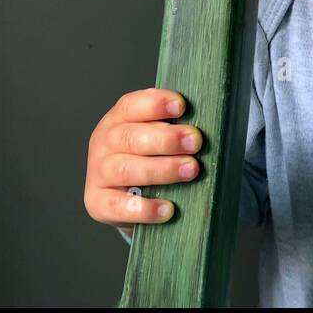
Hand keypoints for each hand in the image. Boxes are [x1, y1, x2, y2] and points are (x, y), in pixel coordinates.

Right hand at [83, 88, 201, 238]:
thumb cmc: (152, 157)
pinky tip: (168, 208)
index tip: (181, 106)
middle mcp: (104, 143)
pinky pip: (118, 206)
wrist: (128, 195)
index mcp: (118, 119)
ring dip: (161, 169)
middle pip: (130, 137)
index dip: (155, 104)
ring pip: (126, 169)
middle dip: (166, 139)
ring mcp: (99, 173)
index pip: (130, 105)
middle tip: (196, 141)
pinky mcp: (99, 203)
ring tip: (191, 170)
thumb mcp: (158, 136)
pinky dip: (144, 208)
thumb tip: (213, 123)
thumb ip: (175, 127)